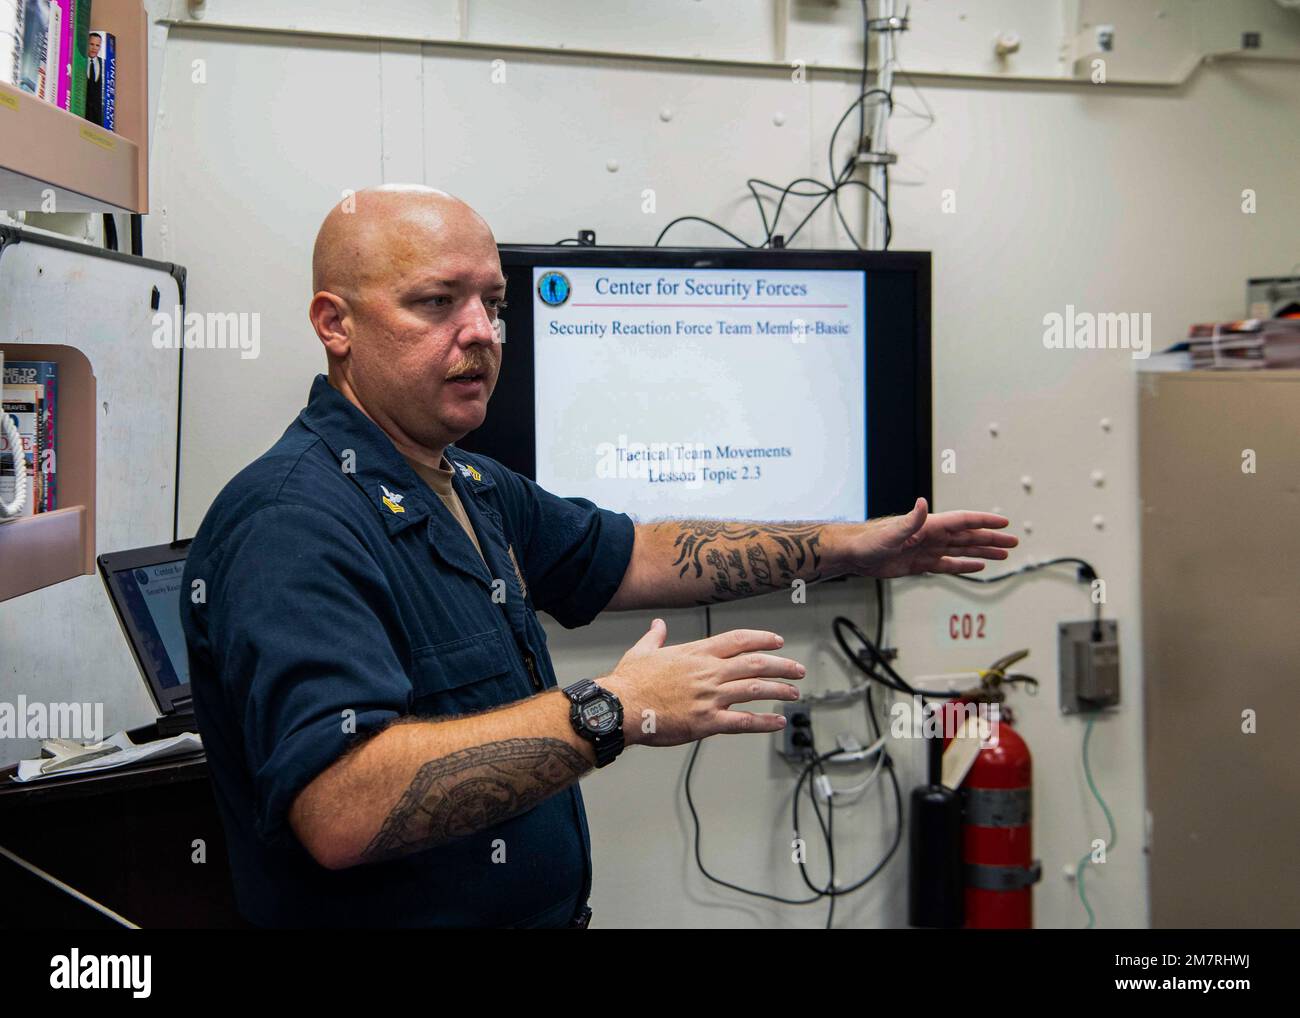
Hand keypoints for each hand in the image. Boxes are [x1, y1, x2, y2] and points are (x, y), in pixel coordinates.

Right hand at [601, 620, 803, 747]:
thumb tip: (657, 625)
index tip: (777, 642)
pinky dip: (764, 722)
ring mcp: (710, 697)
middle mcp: (708, 672)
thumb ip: (655, 637)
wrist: (620, 707)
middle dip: (781, 666)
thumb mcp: (642, 651)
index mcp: (696, 653)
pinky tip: (777, 722)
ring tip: (794, 694)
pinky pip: (743, 722)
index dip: (762, 640)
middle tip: (797, 670)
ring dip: (779, 690)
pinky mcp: (707, 722)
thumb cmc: (629, 682)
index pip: (738, 640)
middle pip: (755, 664)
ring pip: (755, 689)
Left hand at [853, 497, 1017, 577]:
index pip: (963, 521)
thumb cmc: (869, 541)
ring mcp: (927, 549)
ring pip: (962, 550)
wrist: (854, 555)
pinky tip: (978, 566)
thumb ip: (911, 520)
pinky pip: (948, 564)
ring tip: (1004, 554)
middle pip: (968, 536)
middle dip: (991, 538)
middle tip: (1014, 541)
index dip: (984, 521)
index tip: (1005, 522)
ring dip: (983, 551)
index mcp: (929, 525)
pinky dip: (964, 565)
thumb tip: (923, 502)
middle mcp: (931, 536)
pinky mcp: (920, 564)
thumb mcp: (892, 532)